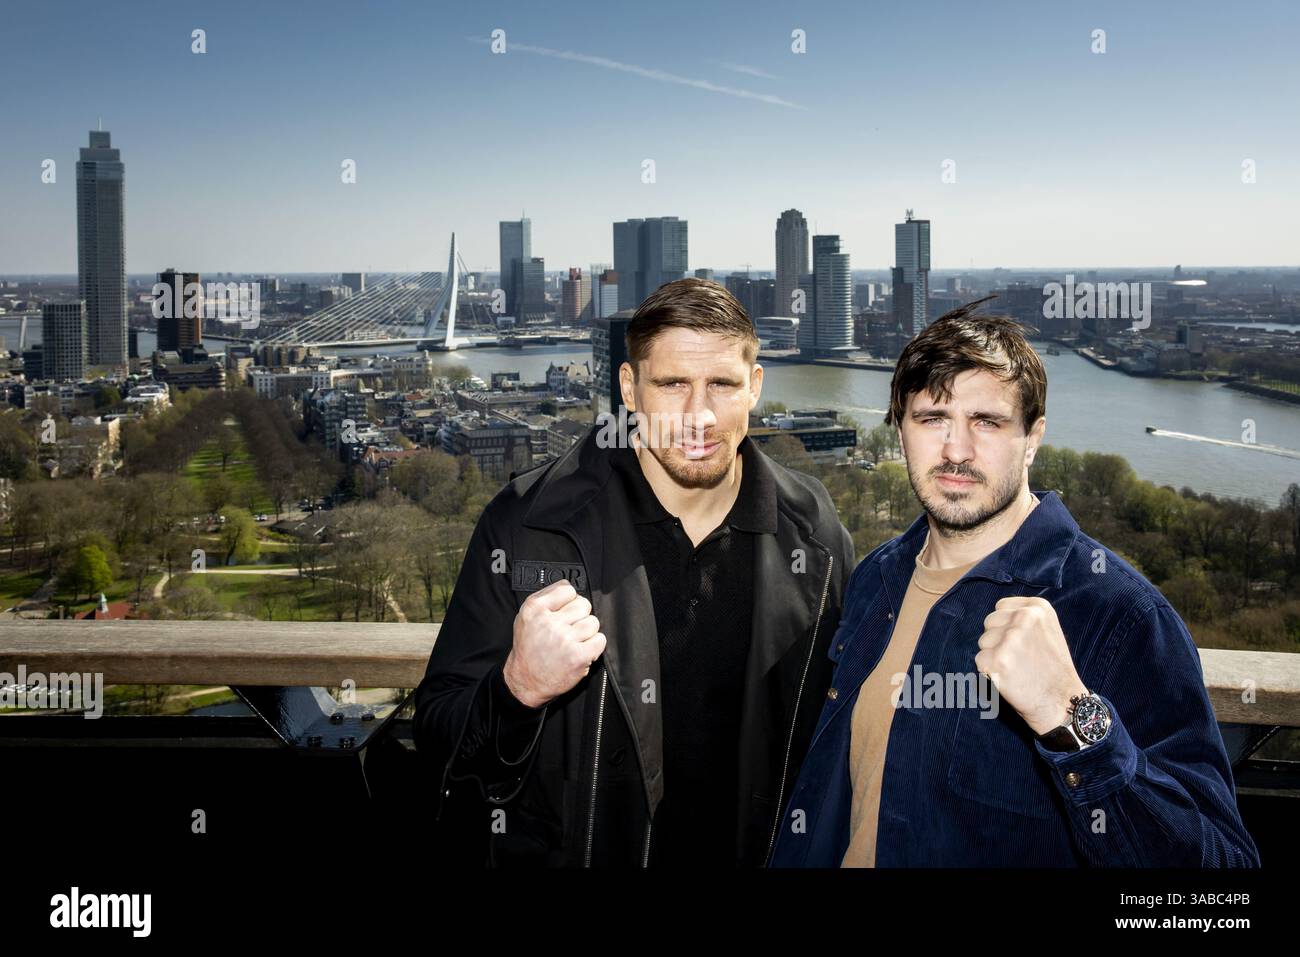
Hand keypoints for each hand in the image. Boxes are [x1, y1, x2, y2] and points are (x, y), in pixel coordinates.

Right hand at [502, 579, 605, 708]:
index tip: (564, 612)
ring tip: (573, 642)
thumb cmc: (528, 650)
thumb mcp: (526, 618)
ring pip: (593, 622)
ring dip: (587, 632)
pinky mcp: (578, 656)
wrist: (526, 681)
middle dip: (579, 616)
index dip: (569, 601)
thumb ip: (546, 599)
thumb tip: (570, 589)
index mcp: (534, 609)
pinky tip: (581, 650)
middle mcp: (549, 622)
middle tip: (569, 629)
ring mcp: (564, 639)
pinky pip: (600, 640)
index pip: (567, 589)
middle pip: (583, 605)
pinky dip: (594, 646)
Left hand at [975, 597, 1088, 735]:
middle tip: (1019, 658)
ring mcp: (1011, 638)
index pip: (1001, 606)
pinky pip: (980, 660)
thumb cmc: (1052, 668)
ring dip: (993, 656)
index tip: (1022, 642)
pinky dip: (989, 672)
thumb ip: (1024, 618)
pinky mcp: (998, 660)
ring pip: (983, 642)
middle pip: (990, 622)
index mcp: (1038, 607)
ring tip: (1016, 668)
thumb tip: (997, 614)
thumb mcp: (1048, 630)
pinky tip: (1009, 678)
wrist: (1062, 701)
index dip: (1006, 626)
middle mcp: (1024, 618)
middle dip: (998, 639)